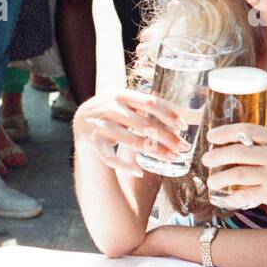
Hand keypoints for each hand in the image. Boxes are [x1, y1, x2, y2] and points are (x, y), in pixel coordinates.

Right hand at [73, 89, 190, 179]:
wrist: (82, 118)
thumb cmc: (113, 109)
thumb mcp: (126, 100)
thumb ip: (146, 104)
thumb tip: (182, 114)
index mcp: (122, 94)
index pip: (150, 103)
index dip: (169, 114)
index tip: (184, 126)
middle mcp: (110, 108)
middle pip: (145, 125)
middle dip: (168, 137)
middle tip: (183, 147)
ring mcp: (101, 125)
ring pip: (132, 142)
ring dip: (155, 152)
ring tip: (172, 158)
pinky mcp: (94, 142)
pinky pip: (110, 157)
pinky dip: (125, 166)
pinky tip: (140, 172)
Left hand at [203, 124, 266, 231]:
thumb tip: (241, 147)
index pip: (248, 130)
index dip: (226, 132)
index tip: (212, 137)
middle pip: (237, 151)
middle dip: (217, 155)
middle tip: (207, 159)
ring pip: (237, 173)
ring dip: (220, 177)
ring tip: (212, 180)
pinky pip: (245, 193)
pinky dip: (232, 196)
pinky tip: (227, 198)